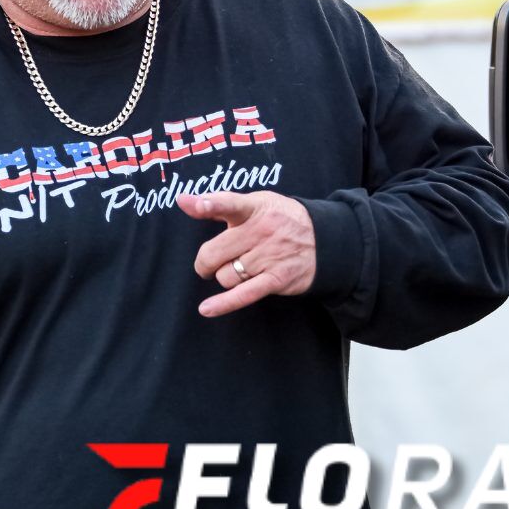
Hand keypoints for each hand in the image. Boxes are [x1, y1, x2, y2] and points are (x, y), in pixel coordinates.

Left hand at [176, 191, 316, 317]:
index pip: (231, 204)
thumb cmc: (279, 219)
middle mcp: (262, 231)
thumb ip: (217, 203)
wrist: (325, 240)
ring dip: (224, 276)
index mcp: (254, 208)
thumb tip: (182, 200)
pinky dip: (224, 303)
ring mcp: (269, 257)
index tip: (200, 205)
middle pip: (214, 252)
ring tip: (237, 268)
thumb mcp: (254, 204)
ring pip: (226, 275)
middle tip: (210, 261)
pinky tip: (207, 308)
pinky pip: (244, 294)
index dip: (212, 204)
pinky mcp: (276, 279)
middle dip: (205, 262)